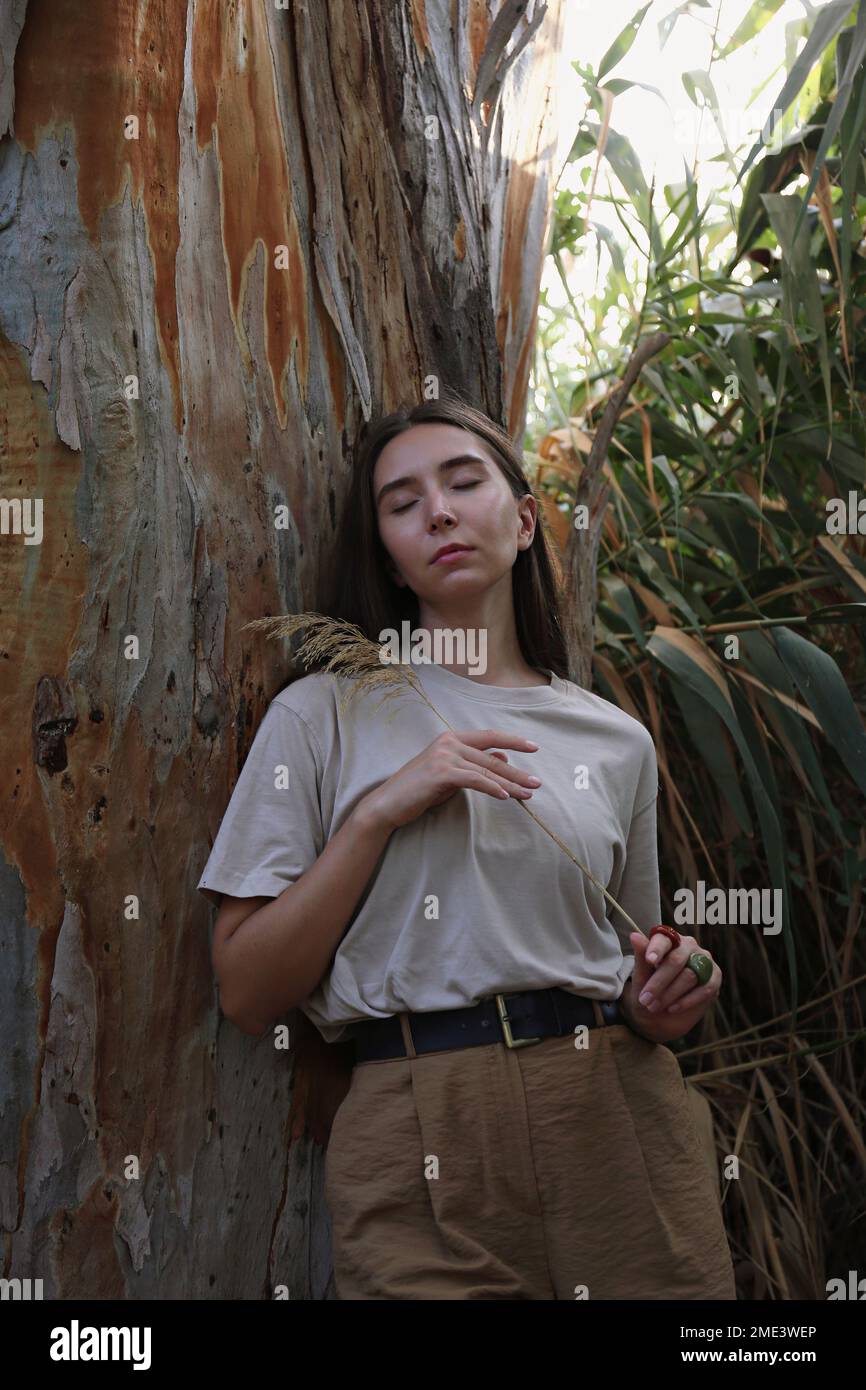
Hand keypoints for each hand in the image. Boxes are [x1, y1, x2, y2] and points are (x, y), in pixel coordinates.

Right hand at [361, 729, 541, 832]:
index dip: (513, 741)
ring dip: (510, 784)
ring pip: (486, 770)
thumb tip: (503, 758)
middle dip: (517, 772)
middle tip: (537, 783)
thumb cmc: (420, 789)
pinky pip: (474, 780)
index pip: (489, 737)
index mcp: (452, 738)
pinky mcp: (441, 773)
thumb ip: (474, 764)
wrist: (389, 803)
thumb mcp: (451, 774)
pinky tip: (505, 797)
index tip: (534, 748)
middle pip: (492, 757)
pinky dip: (492, 788)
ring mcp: (444, 755)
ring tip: (528, 794)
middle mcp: (449, 742)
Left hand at [622, 929, 721, 1042]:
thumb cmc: (648, 990)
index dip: (657, 949)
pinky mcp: (714, 977)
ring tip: (654, 1006)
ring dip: (670, 994)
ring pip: (690, 975)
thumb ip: (641, 957)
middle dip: (659, 982)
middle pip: (676, 960)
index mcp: (668, 940)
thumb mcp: (640, 977)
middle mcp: (688, 946)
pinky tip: (672, 1008)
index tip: (650, 960)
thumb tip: (634, 936)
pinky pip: (705, 988)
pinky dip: (687, 1001)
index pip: (664, 939)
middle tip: (645, 999)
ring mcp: (704, 960)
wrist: (659, 1016)